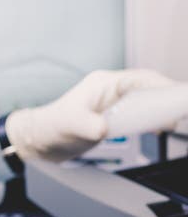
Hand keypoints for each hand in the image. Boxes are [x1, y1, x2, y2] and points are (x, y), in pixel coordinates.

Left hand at [5, 69, 175, 162]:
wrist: (42, 138)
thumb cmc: (53, 127)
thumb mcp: (71, 125)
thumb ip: (88, 125)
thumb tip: (103, 128)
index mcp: (104, 83)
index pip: (141, 79)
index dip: (163, 85)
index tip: (179, 96)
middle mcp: (111, 89)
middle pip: (149, 87)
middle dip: (167, 98)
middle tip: (179, 113)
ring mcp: (114, 102)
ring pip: (147, 100)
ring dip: (161, 109)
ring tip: (171, 122)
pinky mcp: (115, 115)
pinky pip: (141, 112)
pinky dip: (152, 119)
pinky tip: (158, 129)